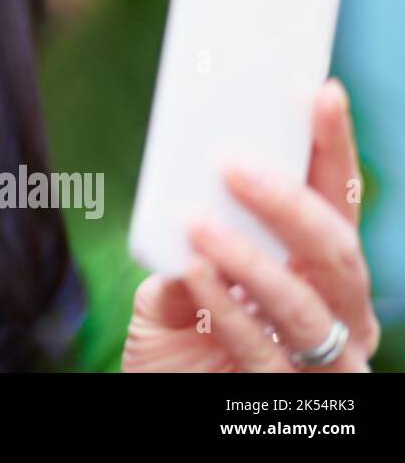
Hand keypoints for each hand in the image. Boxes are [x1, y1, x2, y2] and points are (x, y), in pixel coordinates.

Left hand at [122, 78, 379, 371]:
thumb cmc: (177, 345)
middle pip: (336, 248)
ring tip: (198, 224)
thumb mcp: (171, 291)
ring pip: (306, 302)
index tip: (320, 92)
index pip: (337, 202)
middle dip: (289, 202)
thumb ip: (179, 252)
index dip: (334, 148)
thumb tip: (183, 200)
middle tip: (231, 162)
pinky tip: (195, 273)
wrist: (163, 407)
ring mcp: (322, 364)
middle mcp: (337, 315)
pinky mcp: (289, 398)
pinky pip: (264, 348)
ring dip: (252, 258)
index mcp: (319, 273)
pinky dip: (227, 305)